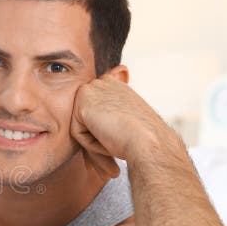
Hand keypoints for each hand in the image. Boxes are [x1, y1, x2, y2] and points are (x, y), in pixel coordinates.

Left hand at [69, 67, 173, 181]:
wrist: (149, 142)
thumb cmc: (143, 137)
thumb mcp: (128, 118)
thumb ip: (110, 112)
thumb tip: (96, 119)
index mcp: (114, 83)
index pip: (96, 112)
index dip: (107, 129)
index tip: (124, 133)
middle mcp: (102, 82)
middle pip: (86, 119)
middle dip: (100, 134)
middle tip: (120, 140)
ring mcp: (91, 90)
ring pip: (81, 127)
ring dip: (96, 140)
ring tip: (116, 139)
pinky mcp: (82, 104)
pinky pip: (77, 133)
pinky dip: (91, 143)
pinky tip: (109, 138)